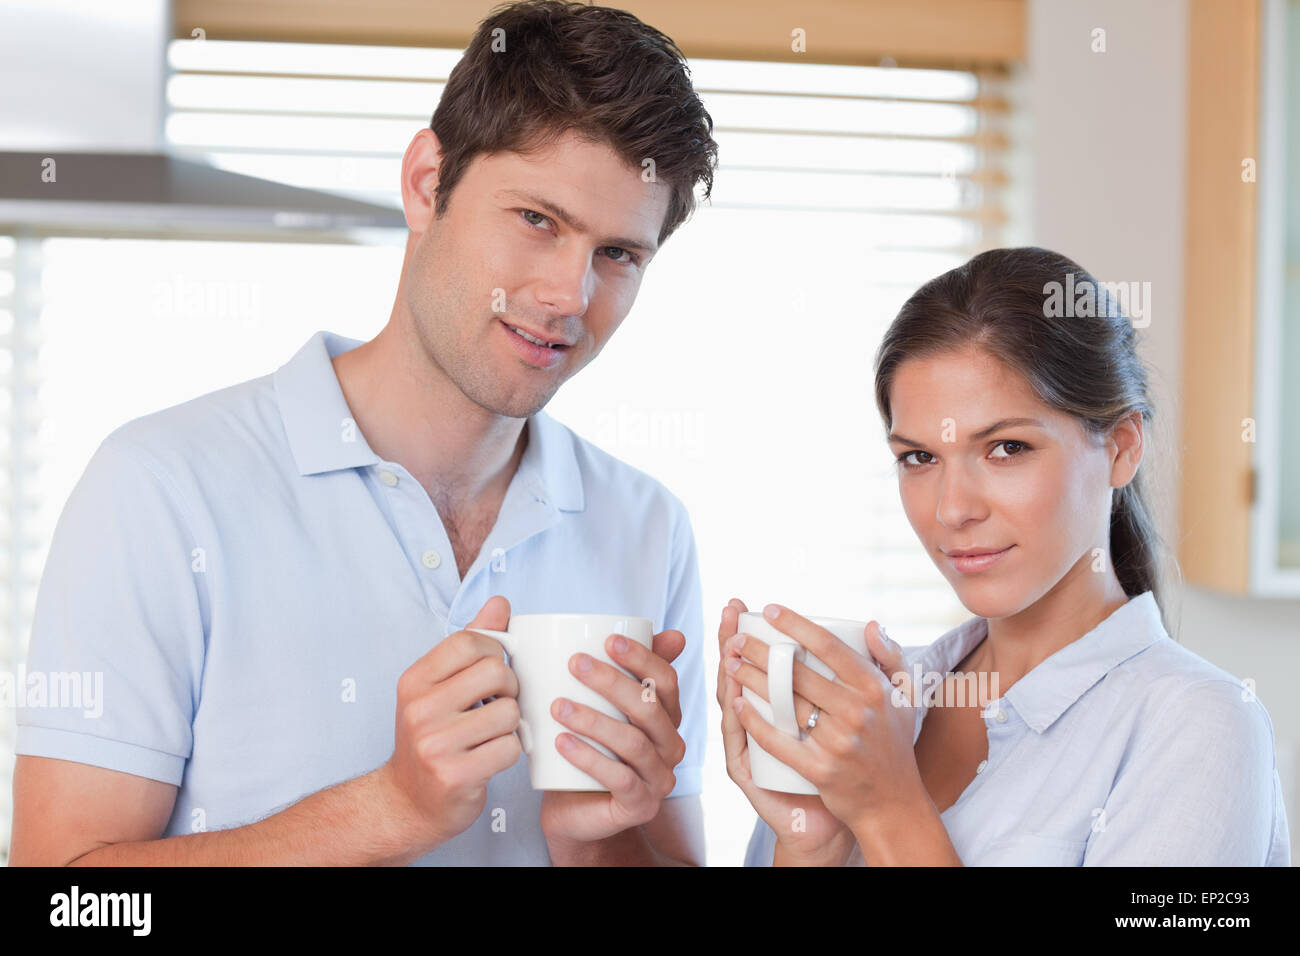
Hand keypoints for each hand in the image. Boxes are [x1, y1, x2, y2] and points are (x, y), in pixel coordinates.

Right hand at [380, 595, 522, 850]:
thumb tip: (500, 602)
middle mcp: (419, 709)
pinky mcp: (454, 775)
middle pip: (496, 672)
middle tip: (500, 704)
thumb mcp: (439, 686)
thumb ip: (471, 643)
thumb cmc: (431, 737)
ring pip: (509, 713)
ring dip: (511, 725)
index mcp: (415, 680)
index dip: (496, 651)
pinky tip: (491, 757)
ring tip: (492, 734)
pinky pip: (510, 748)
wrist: (406, 803)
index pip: (471, 641)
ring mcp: (435, 744)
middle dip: (510, 688)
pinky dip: (510, 753)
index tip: (494, 670)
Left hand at [539, 628, 687, 847]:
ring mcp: (659, 778)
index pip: (666, 680)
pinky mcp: (640, 805)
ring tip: (557, 705)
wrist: (572, 809)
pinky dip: (590, 759)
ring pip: (633, 743)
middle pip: (648, 708)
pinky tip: (561, 742)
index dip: (642, 657)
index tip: (606, 639)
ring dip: (594, 720)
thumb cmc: (585, 748)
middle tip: (574, 663)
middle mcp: (671, 745)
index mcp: (666, 716)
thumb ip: (613, 667)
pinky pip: (619, 780)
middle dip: (612, 682)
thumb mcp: (598, 705)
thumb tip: (633, 626)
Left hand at [726, 603, 924, 845]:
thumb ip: (891, 657)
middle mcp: (857, 712)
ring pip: (784, 702)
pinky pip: (779, 741)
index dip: (796, 624)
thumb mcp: (905, 698)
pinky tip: (735, 702)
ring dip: (750, 679)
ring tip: (729, 662)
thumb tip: (869, 624)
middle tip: (735, 638)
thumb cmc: (894, 743)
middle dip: (759, 651)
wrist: (893, 805)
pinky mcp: (821, 770)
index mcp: (874, 688)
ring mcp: (838, 742)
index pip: (828, 646)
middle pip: (797, 672)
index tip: (769, 610)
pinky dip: (754, 720)